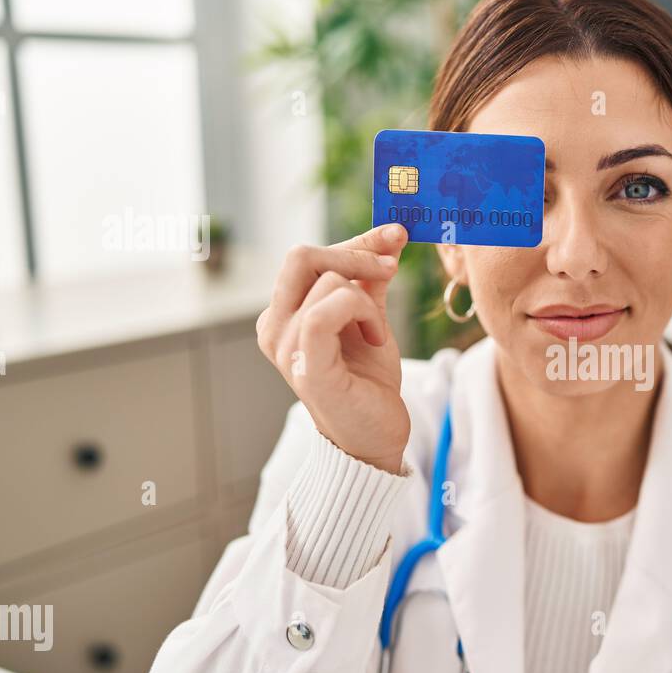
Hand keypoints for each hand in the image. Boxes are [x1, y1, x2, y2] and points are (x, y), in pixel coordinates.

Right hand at [256, 223, 410, 473]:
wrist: (374, 437)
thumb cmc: (367, 381)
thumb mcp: (370, 318)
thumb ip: (372, 279)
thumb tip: (391, 236)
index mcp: (283, 313)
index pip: (306, 255)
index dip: (355, 241)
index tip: (396, 235)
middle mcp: (275, 326)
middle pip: (301, 255)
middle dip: (356, 254)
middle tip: (391, 269)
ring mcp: (286, 347)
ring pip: (326, 281)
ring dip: (367, 297)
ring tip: (377, 330)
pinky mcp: (308, 366)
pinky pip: (327, 312)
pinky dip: (361, 312)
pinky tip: (375, 336)